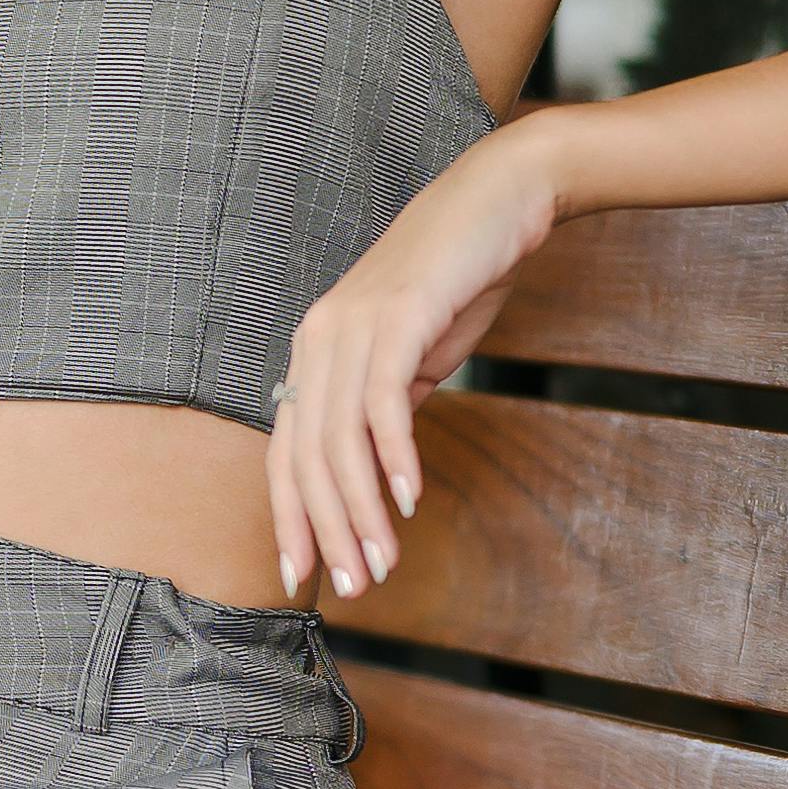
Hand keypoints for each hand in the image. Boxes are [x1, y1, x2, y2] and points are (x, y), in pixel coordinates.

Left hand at [266, 126, 559, 606]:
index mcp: (313, 352)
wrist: (500, 200)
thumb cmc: (458, 280)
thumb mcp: (414, 357)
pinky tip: (412, 499)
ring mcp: (353, 325)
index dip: (293, 518)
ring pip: (340, 441)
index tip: (308, 576)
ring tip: (384, 562)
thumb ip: (387, 409)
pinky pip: (385, 402)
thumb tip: (377, 472)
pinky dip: (396, 457)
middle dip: (328, 532)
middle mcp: (318, 338)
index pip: (288, 452)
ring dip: (363, 511)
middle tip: (357, 588)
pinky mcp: (398, 315)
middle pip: (307, 457)